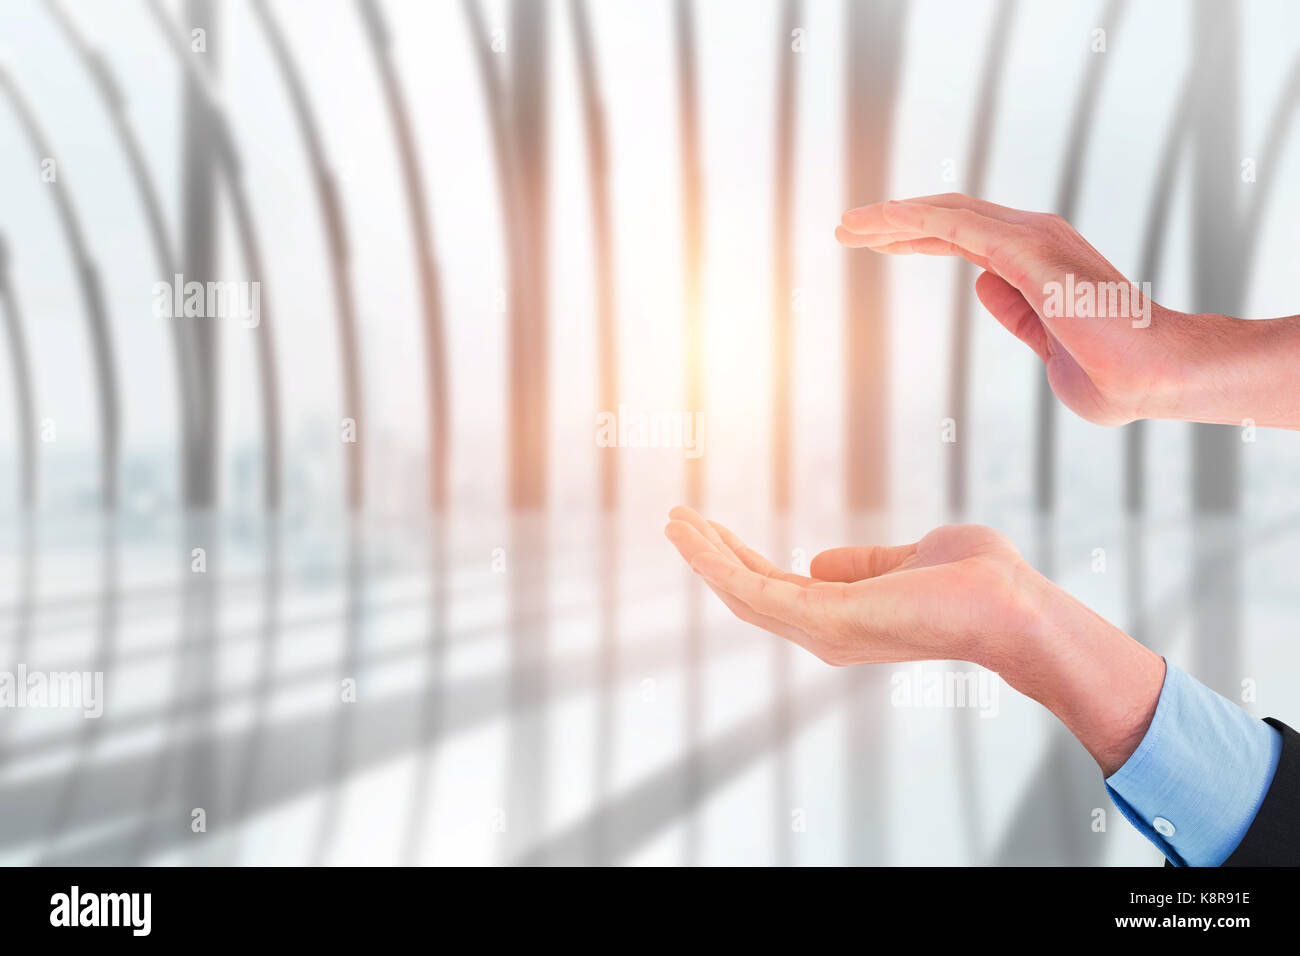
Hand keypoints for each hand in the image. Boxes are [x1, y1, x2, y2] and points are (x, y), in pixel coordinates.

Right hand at [664, 505, 1036, 668]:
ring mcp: (820, 630)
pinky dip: (715, 562)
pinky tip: (692, 535)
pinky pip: (752, 590)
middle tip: (676, 520)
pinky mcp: (821, 619)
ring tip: (672, 520)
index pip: (776, 589)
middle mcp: (824, 632)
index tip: (712, 529)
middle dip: (710, 557)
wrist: (1012, 605)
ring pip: (741, 593)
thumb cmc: (978, 583)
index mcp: (843, 617)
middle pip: (749, 594)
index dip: (739, 559)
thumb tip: (818, 560)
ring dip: (702, 556)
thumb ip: (864, 563)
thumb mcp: (909, 559)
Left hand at [834, 193, 1256, 426]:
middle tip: (846, 227)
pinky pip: (957, 226)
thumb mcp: (1049, 348)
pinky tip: (879, 222)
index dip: (917, 238)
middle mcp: (1033, 239)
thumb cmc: (1118, 376)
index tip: (876, 245)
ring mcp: (1032, 240)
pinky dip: (914, 219)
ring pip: (945, 214)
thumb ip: (1019, 315)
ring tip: (846, 224)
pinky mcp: (1028, 252)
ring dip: (892, 217)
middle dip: (894, 222)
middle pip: (947, 218)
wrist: (1158, 379)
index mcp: (1036, 262)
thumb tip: (983, 284)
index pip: (963, 239)